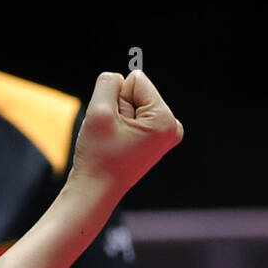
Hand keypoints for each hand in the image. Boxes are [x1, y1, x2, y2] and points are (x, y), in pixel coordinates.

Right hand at [71, 70, 183, 201]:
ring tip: (115, 141)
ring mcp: (165, 133)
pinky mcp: (155, 137)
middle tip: (113, 135)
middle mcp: (172, 126)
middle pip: (136, 91)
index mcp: (165, 120)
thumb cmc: (98, 156)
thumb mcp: (99, 112)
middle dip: (118, 108)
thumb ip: (107, 83)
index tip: (114, 126)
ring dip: (117, 118)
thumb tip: (118, 77)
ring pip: (132, 103)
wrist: (96, 190)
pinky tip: (119, 144)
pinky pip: (133, 115)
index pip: (135, 80)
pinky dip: (121, 125)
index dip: (116, 99)